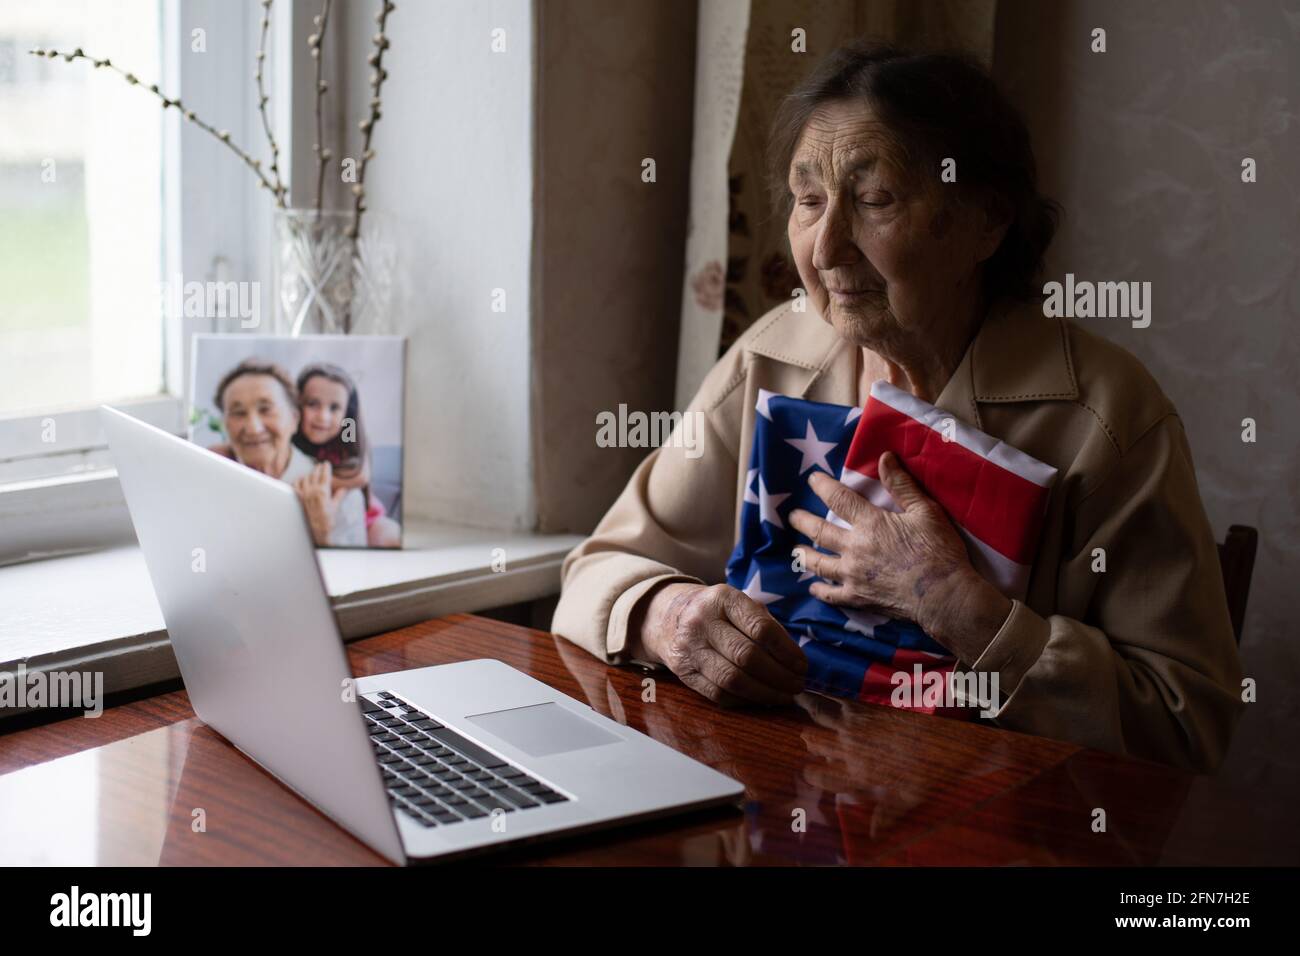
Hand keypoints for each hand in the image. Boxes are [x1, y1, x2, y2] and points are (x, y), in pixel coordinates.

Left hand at [293, 461, 348, 545]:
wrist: (318, 529)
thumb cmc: (328, 519)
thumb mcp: (336, 506)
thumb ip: (339, 495)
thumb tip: (344, 489)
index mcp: (323, 491)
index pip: (324, 475)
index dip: (326, 468)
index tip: (327, 463)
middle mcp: (312, 491)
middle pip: (315, 474)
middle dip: (318, 468)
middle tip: (320, 465)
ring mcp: (304, 494)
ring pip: (305, 478)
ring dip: (309, 474)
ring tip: (312, 472)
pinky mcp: (299, 498)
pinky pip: (295, 486)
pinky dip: (298, 481)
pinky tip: (301, 480)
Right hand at [629, 582, 807, 707]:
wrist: (667, 617)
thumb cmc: (717, 612)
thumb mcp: (739, 604)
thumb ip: (766, 625)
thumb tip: (795, 661)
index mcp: (722, 599)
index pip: (761, 628)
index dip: (787, 651)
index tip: (802, 666)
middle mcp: (702, 622)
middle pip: (747, 657)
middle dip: (779, 676)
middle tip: (797, 685)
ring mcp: (690, 648)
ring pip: (733, 680)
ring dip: (765, 693)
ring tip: (784, 696)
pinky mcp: (683, 672)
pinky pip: (718, 694)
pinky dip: (744, 700)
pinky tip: (760, 699)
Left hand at [788, 452, 1011, 661]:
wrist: (944, 595)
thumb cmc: (939, 551)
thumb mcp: (926, 511)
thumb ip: (902, 485)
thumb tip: (884, 457)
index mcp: (870, 523)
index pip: (838, 499)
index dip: (823, 486)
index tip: (812, 479)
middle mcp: (854, 548)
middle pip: (820, 531)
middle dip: (803, 522)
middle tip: (793, 516)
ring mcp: (853, 576)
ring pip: (819, 563)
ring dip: (805, 555)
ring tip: (796, 550)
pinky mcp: (858, 598)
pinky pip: (831, 594)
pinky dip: (820, 590)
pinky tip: (814, 588)